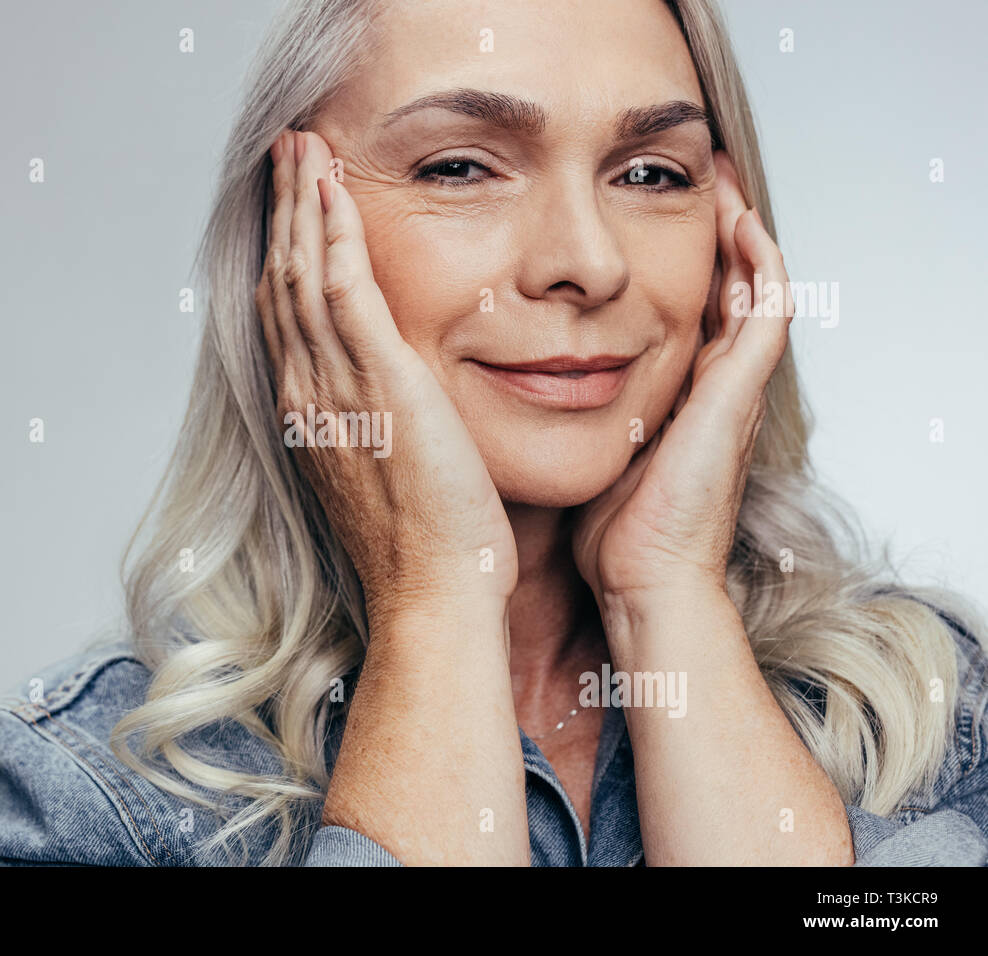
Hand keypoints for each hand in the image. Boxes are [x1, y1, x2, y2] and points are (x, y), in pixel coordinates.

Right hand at [256, 130, 516, 626]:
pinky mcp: (377, 378)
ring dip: (302, 201)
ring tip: (302, 147)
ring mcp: (335, 384)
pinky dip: (332, 229)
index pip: (288, 314)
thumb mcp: (385, 476)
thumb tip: (390, 405)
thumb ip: (376, 427)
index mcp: (311, 414)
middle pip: (283, 279)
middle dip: (284, 211)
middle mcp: (307, 392)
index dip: (286, 252)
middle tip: (286, 155)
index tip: (292, 208)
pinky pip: (342, 284)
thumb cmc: (422, 547)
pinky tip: (333, 185)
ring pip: (303, 269)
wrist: (432, 590)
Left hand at [570, 150, 793, 610]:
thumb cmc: (606, 534)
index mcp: (671, 397)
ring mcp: (730, 389)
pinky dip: (760, 263)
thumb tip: (508, 381)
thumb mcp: (579, 452)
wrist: (641, 582)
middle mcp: (707, 386)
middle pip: (718, 288)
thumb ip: (561, 415)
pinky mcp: (740, 394)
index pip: (675, 310)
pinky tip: (740, 221)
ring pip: (751, 288)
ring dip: (739, 232)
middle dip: (707, 234)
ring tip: (719, 178)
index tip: (638, 216)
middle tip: (690, 176)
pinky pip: (767, 312)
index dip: (666, 263)